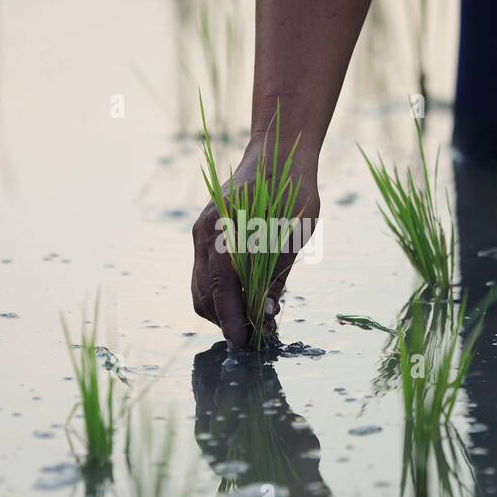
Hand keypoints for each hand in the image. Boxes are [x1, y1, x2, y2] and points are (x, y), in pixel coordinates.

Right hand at [190, 137, 319, 350]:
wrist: (278, 152)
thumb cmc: (294, 189)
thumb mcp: (296, 234)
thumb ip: (279, 274)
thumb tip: (269, 313)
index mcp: (224, 232)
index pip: (222, 290)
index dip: (232, 321)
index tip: (243, 344)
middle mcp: (204, 234)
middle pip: (204, 296)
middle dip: (225, 321)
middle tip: (254, 336)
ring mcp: (200, 234)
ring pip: (201, 288)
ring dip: (221, 309)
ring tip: (250, 320)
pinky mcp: (204, 235)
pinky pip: (205, 274)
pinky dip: (220, 292)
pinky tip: (244, 296)